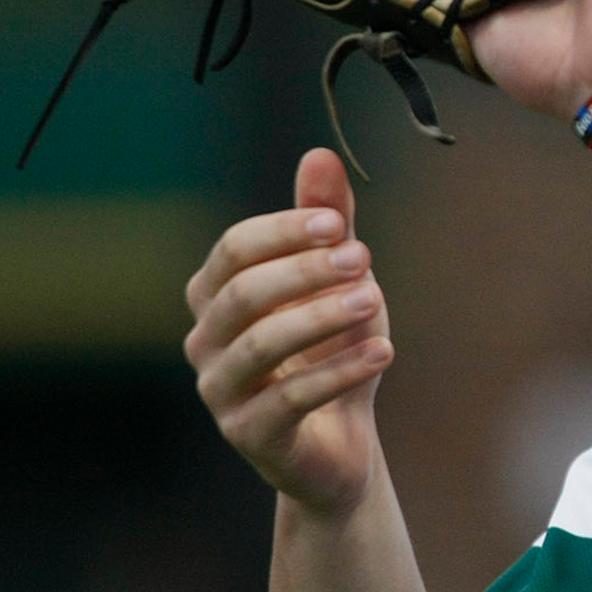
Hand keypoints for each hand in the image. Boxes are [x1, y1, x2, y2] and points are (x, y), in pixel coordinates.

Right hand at [184, 148, 392, 515]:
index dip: (283, 231)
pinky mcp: (249, 434)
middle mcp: (206, 340)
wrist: (339, 439)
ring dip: (320, 317)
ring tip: (374, 300)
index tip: (337, 223)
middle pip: (242, 293)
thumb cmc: (331, 344)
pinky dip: (339, 371)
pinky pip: (289, 400)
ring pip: (260, 345)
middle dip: (305, 271)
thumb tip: (320, 153)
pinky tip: (384, 351)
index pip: (234, 249)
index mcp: (217, 294)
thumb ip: (327, 220)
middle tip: (362, 258)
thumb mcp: (338, 277)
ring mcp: (221, 391)